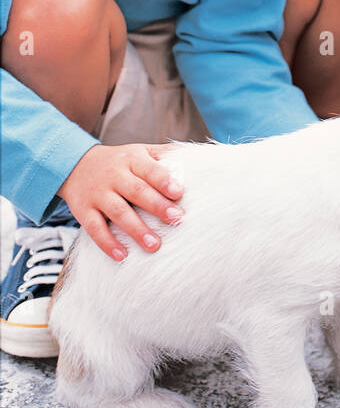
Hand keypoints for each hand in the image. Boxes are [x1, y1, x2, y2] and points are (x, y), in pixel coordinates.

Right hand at [59, 143, 184, 260]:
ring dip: (136, 230)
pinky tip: (122, 255)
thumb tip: (196, 158)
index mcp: (132, 160)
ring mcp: (98, 194)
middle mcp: (114, 176)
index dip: (163, 180)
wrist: (75, 164)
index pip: (149, 169)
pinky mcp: (83, 210)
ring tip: (154, 245)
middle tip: (176, 219)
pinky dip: (107, 242)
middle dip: (157, 206)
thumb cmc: (119, 162)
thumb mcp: (139, 151)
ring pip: (118, 212)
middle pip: (136, 191)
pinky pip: (94, 228)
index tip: (179, 193)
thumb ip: (164, 155)